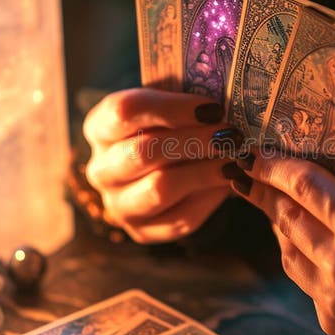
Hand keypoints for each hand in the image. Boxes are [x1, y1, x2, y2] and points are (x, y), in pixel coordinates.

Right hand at [83, 88, 238, 243]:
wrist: (167, 166)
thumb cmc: (170, 127)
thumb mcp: (170, 105)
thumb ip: (186, 103)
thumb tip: (225, 108)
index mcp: (100, 127)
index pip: (126, 111)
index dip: (172, 108)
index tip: (212, 108)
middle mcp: (101, 169)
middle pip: (143, 152)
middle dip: (194, 141)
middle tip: (230, 135)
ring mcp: (118, 204)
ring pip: (159, 189)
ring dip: (204, 172)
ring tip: (235, 159)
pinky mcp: (141, 231)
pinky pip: (178, 220)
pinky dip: (209, 200)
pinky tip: (228, 183)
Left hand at [230, 152, 334, 334]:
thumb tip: (311, 163)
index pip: (301, 185)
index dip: (272, 167)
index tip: (253, 156)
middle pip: (286, 217)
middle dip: (266, 194)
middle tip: (251, 178)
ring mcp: (333, 295)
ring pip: (286, 251)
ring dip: (282, 228)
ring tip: (282, 209)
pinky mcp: (332, 320)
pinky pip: (303, 281)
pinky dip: (304, 261)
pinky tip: (314, 249)